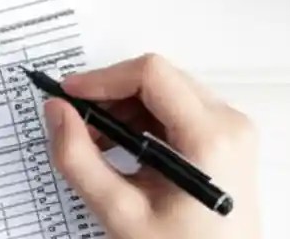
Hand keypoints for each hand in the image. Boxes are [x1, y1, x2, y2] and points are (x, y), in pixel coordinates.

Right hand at [44, 54, 260, 238]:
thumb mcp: (121, 213)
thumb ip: (80, 160)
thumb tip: (56, 111)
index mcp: (210, 138)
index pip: (151, 74)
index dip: (103, 78)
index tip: (69, 96)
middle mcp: (230, 124)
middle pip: (159, 79)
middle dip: (111, 95)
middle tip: (77, 124)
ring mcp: (233, 129)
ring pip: (167, 90)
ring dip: (125, 108)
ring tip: (96, 144)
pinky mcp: (227, 138)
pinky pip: (179, 109)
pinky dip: (144, 120)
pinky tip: (122, 149)